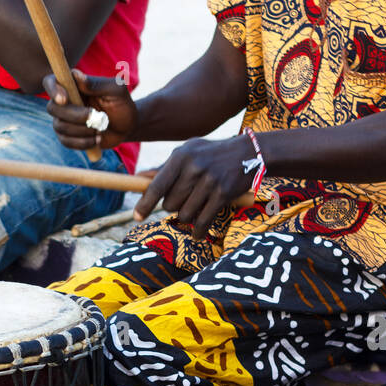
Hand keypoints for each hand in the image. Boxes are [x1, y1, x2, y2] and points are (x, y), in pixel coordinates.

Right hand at [44, 68, 138, 151]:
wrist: (127, 127)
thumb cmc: (122, 104)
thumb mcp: (115, 90)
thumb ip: (96, 83)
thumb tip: (76, 75)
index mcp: (73, 85)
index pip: (50, 82)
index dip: (52, 90)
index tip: (64, 99)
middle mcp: (65, 101)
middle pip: (53, 108)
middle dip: (74, 115)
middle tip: (94, 115)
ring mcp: (64, 120)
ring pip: (59, 126)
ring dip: (82, 130)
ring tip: (100, 129)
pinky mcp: (68, 136)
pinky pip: (66, 142)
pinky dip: (83, 142)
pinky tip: (97, 139)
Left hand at [134, 135, 256, 237]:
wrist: (248, 152)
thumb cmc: (210, 154)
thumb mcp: (187, 152)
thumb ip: (164, 168)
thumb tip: (138, 178)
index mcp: (180, 156)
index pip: (157, 186)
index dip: (145, 204)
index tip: (137, 216)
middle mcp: (194, 168)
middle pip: (170, 205)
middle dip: (173, 207)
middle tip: (184, 200)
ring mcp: (209, 181)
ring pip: (185, 215)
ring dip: (187, 217)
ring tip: (194, 207)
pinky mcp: (223, 194)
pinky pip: (203, 221)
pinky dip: (198, 231)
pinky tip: (197, 234)